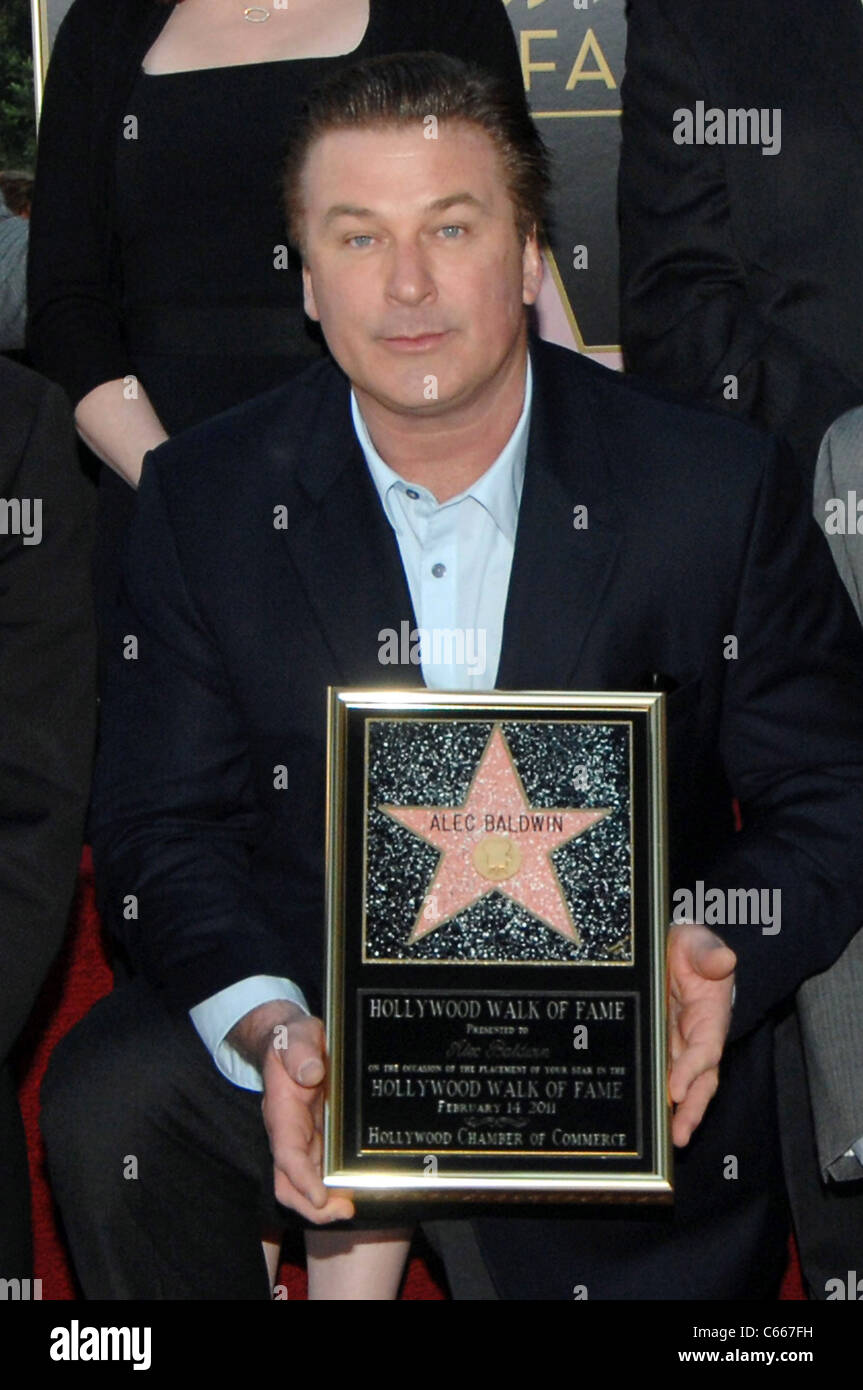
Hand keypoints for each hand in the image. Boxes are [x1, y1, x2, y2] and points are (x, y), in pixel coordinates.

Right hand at [229, 1001, 354, 1224]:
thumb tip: (311, 1073)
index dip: (302, 1179)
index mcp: (281, 1113)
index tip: (321, 1197)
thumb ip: (299, 1052)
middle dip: (313, 1206)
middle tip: (346, 1211)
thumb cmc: (293, 1039)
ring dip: (327, 1202)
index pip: (287, 1154)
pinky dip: (336, 1186)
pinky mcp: (319, 1138)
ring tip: (354, 1207)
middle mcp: (290, 1133)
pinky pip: (323, 1170)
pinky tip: (359, 1188)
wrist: (292, 1039)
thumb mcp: (296, 1036)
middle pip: (290, 1183)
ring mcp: (304, 1139)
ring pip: (307, 1183)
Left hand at [667, 922, 735, 1146]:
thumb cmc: (691, 948)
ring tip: (659, 1138)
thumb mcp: (700, 943)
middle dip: (689, 1110)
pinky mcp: (657, 1047)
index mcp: (710, 1017)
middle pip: (697, 1081)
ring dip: (671, 1112)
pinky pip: (655, 1073)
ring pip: (676, 1085)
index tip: (676, 1089)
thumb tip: (724, 959)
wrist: (673, 948)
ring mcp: (676, 1047)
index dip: (692, 1070)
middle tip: (677, 1136)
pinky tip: (638, 1115)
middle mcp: (695, 1040)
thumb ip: (709, 953)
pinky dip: (651, 1094)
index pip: (705, 1050)